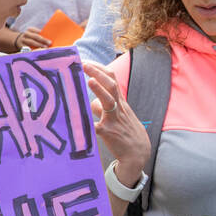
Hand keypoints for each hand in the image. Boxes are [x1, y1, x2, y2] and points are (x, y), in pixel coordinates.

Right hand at [15, 27, 50, 50]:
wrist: (19, 40)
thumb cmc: (31, 37)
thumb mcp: (34, 34)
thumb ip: (41, 35)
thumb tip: (49, 39)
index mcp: (30, 29)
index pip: (37, 31)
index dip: (43, 34)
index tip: (49, 38)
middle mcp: (26, 34)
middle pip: (35, 36)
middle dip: (43, 40)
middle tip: (49, 43)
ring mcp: (23, 40)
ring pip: (31, 42)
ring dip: (39, 45)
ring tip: (45, 47)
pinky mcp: (21, 46)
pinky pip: (28, 48)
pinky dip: (34, 49)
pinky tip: (39, 51)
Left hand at [84, 61, 149, 179]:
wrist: (138, 154)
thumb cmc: (126, 133)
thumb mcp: (119, 116)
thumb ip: (105, 107)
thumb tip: (90, 102)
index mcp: (120, 102)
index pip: (113, 79)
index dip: (100, 69)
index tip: (88, 62)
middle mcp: (118, 108)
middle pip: (111, 85)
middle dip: (98, 73)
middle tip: (84, 65)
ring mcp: (114, 120)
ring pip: (109, 101)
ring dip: (100, 90)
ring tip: (90, 81)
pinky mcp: (108, 133)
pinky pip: (97, 127)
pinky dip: (88, 123)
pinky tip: (77, 120)